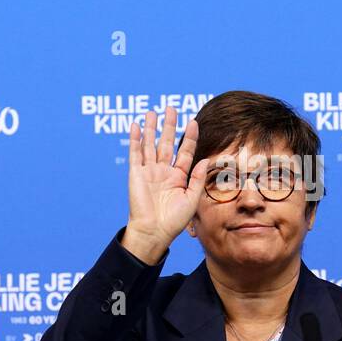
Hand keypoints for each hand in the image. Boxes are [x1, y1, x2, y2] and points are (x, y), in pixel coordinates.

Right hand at [121, 106, 208, 265]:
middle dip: (169, 126)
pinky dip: (136, 139)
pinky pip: (136, 153)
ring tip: (153, 112)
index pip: (185, 152)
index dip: (189, 137)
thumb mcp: (192, 199)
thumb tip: (205, 160)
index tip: (193, 122)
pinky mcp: (136, 174)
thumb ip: (198, 179)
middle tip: (171, 108)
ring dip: (151, 128)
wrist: (154, 232)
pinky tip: (137, 126)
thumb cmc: (174, 221)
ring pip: (150, 145)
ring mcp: (149, 172)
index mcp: (178, 177)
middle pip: (166, 143)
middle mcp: (163, 171)